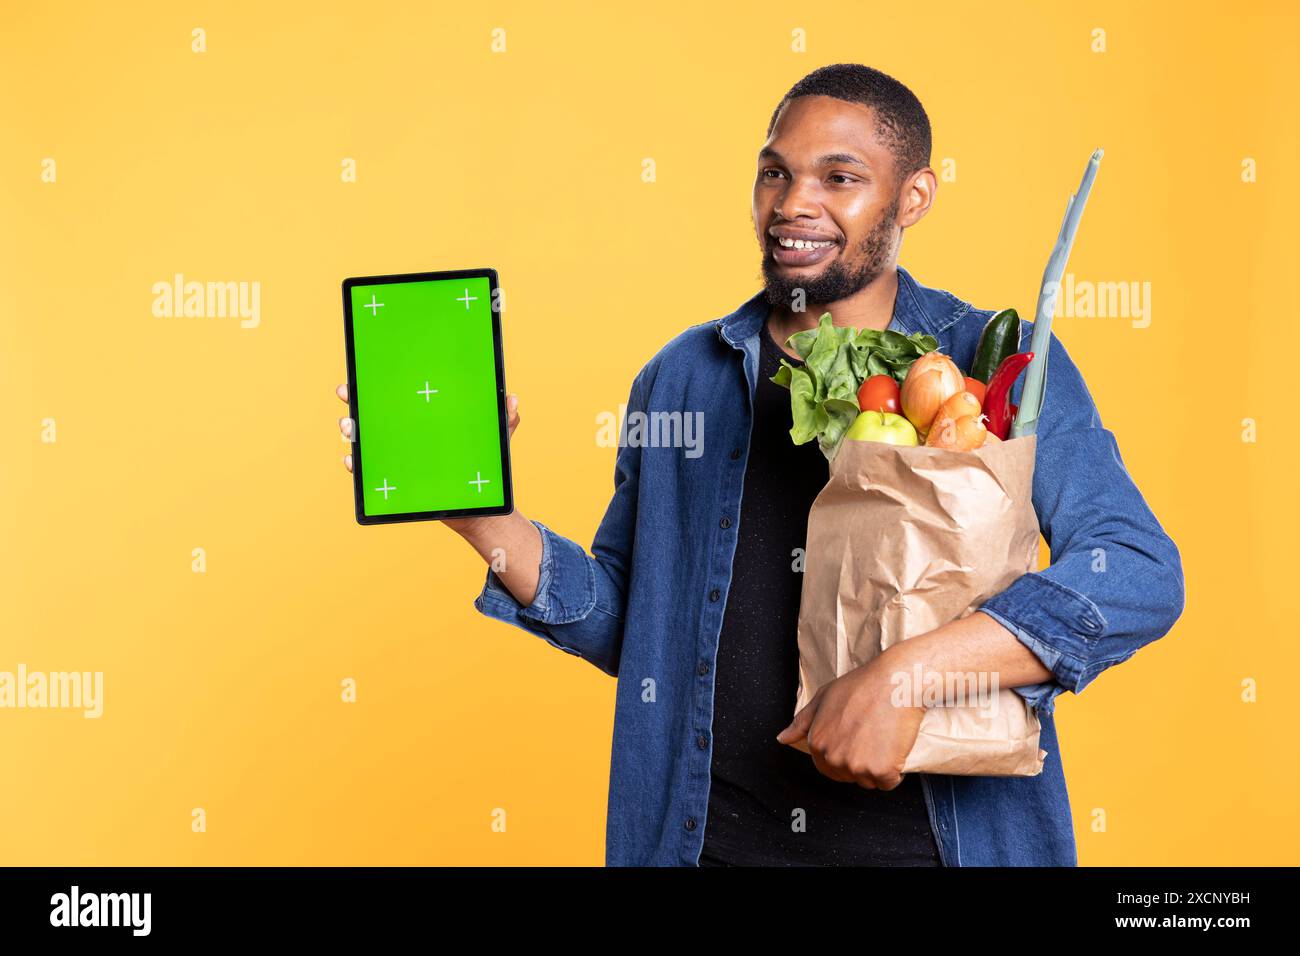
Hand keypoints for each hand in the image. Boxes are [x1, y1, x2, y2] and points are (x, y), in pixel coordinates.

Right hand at [334, 382, 520, 533]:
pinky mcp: (393, 480)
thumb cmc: (481, 467)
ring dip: (351, 431)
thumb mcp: (494, 441)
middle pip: (373, 411)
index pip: (398, 391)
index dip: (380, 378)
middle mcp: (405, 432)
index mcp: (425, 416)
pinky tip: (352, 461)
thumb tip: (512, 401)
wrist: (477, 507)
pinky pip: (368, 472)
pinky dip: (356, 466)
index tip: (366, 367)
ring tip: (350, 429)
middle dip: (354, 399)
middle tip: (347, 393)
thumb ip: (505, 420)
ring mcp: (397, 456)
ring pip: (365, 440)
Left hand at [775, 647, 925, 790]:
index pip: (828, 768)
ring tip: (882, 739)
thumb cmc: (862, 685)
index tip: (856, 742)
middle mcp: (833, 757)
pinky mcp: (881, 770)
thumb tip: (783, 738)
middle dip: (860, 763)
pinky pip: (888, 783)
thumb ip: (802, 722)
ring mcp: (856, 765)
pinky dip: (894, 772)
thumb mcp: (824, 697)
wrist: (895, 681)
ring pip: (868, 781)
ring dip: (878, 768)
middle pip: (848, 777)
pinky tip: (894, 747)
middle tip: (871, 738)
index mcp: (818, 742)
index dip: (844, 756)